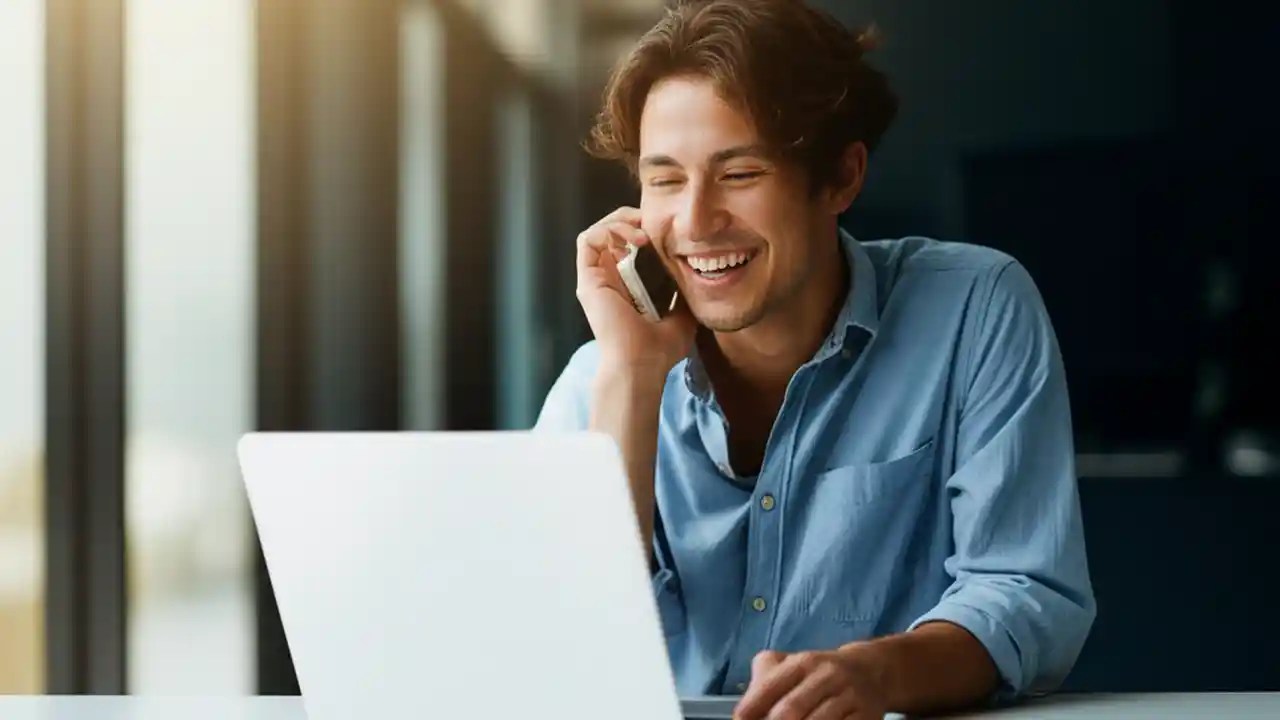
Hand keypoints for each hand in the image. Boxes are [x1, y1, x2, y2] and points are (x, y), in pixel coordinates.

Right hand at [575, 206, 695, 376]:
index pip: (627, 244)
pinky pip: (587, 239)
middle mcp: (607, 279)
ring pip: (597, 231)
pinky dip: (610, 229)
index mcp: (626, 285)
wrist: (641, 365)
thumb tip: (698, 278)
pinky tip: (637, 239)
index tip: (667, 230)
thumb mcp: (682, 316)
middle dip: (632, 218)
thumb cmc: (659, 350)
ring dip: (621, 221)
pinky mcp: (588, 280)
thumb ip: (684, 295)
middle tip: (654, 222)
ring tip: (644, 231)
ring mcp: (595, 279)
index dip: (643, 228)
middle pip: (611, 232)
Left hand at [734, 648, 888, 719]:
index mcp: (802, 663)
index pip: (770, 686)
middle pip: (791, 709)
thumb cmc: (818, 673)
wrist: (870, 671)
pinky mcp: (866, 715)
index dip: (750, 708)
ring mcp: (848, 696)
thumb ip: (765, 681)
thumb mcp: (790, 666)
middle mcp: (826, 676)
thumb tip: (742, 714)